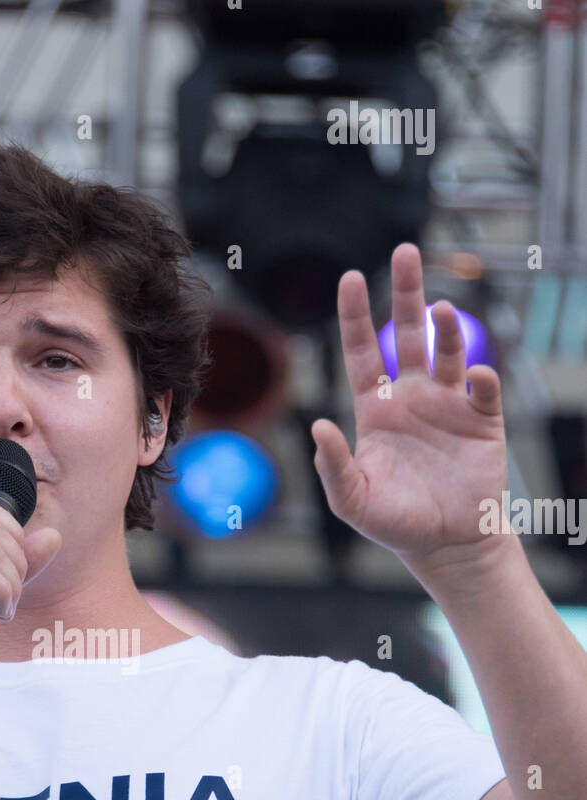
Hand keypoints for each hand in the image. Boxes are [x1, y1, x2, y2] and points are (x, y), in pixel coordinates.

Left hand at [310, 242, 513, 580]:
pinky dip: (482, 378)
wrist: (445, 544)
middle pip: (407, 333)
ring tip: (441, 309)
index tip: (351, 277)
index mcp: (376, 410)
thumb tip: (318, 426)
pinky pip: (484, 389)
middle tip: (405, 251)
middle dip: (406, 292)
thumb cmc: (394, 523)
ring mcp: (448, 405)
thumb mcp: (352, 499)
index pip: (362, 351)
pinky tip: (477, 377)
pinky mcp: (482, 421)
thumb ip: (333, 465)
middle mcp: (411, 397)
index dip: (356, 316)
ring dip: (446, 328)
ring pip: (448, 351)